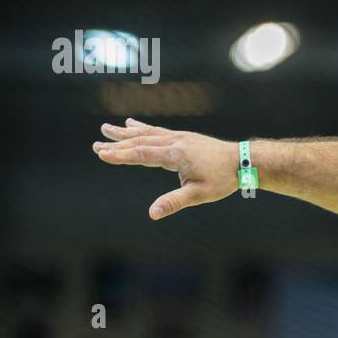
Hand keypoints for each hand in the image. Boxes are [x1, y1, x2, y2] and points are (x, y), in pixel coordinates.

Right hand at [92, 118, 237, 218]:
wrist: (242, 160)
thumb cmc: (223, 179)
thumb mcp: (200, 194)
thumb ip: (174, 202)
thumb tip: (152, 214)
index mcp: (176, 154)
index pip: (142, 153)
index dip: (121, 155)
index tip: (101, 154)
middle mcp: (174, 142)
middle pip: (140, 141)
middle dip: (117, 144)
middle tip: (95, 145)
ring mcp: (178, 137)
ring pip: (147, 133)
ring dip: (125, 132)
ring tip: (106, 128)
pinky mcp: (183, 137)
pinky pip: (157, 130)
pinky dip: (142, 128)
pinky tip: (132, 124)